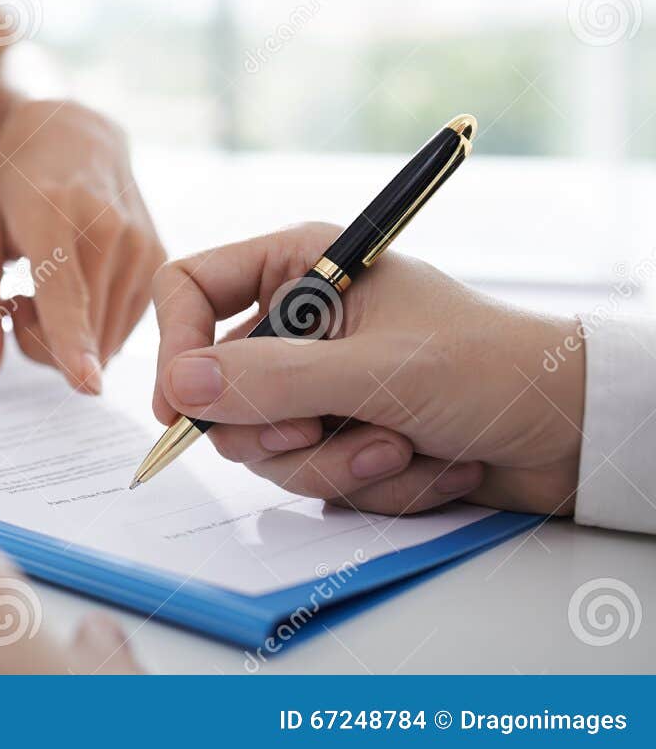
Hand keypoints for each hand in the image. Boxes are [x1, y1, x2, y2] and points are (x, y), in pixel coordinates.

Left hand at [0, 100, 164, 393]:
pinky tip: (80, 285)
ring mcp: (143, 246)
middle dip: (38, 341)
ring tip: (51, 284)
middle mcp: (109, 231)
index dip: (72, 342)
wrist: (74, 137)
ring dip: (68, 337)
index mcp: (52, 215)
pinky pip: (122, 331)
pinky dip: (94, 325)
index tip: (88, 384)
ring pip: (104, 344)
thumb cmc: (14, 187)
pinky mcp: (162, 260)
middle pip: (78, 337)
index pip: (64, 293)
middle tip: (19, 297)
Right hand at [151, 222, 586, 515]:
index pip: (191, 288)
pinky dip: (365, 481)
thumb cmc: (490, 370)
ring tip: (400, 447)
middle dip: (277, 425)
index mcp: (302, 267)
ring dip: (334, 461)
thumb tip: (179, 387)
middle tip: (320, 428)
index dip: (174, 343)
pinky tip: (421, 462)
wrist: (574, 432)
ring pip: (262, 442)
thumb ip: (272, 380)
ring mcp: (319, 382)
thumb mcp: (375, 371)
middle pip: (218, 384)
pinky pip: (308, 474)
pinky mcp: (341, 434)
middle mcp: (300, 322)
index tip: (180, 404)